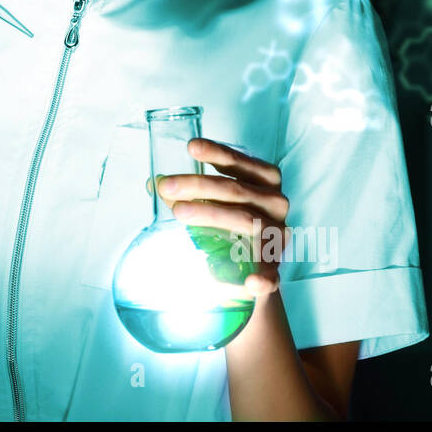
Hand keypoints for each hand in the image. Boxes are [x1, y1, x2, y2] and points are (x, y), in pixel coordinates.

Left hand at [152, 138, 290, 298]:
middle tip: (165, 187)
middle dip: (199, 185)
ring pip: (248, 221)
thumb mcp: (214, 205)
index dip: (217, 153)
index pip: (242, 163)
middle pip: (237, 191)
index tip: (190, 147)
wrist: (250, 274)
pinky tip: (250, 283)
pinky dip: (263, 278)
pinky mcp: (274, 270)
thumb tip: (154, 183)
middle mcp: (276, 205)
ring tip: (179, 212)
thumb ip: (189, 194)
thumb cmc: (230, 229)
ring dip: (212, 214)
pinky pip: (272, 275)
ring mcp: (277, 237)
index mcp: (265, 183)